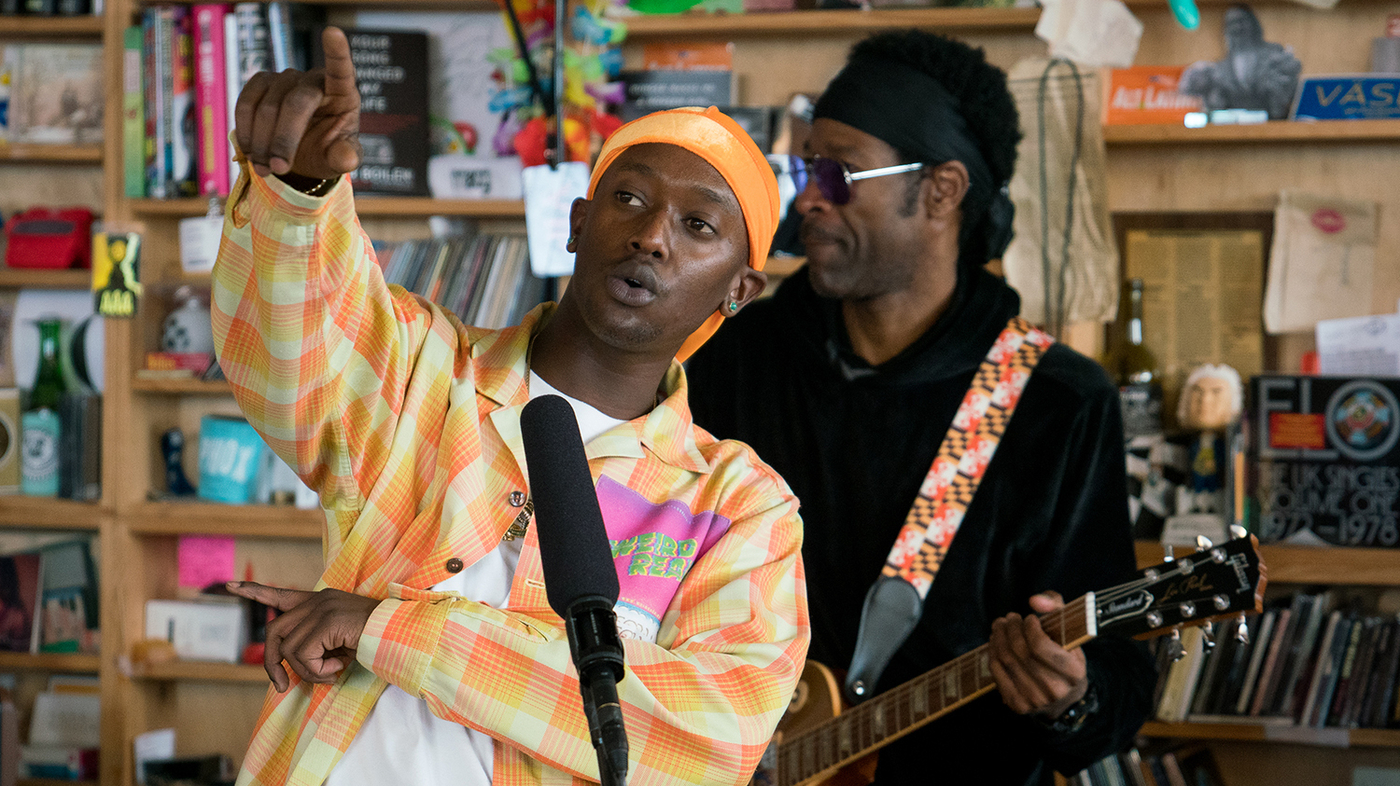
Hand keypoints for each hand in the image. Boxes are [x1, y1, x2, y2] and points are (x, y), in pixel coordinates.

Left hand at [226, 581, 380, 691]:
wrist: (403, 633)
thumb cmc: (377, 642)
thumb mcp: (341, 644)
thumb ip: (317, 647)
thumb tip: (295, 669)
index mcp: (321, 601)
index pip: (282, 593)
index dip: (255, 591)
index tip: (231, 585)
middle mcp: (318, 600)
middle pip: (275, 630)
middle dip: (272, 662)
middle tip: (282, 686)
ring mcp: (322, 609)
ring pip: (290, 649)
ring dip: (308, 671)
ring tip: (333, 672)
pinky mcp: (327, 622)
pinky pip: (305, 656)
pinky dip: (318, 671)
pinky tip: (339, 668)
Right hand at [234, 26, 361, 180]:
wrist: (302, 155)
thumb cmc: (328, 150)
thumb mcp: (340, 158)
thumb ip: (345, 156)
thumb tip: (346, 159)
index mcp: (342, 92)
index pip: (341, 69)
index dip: (337, 52)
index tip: (333, 32)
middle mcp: (313, 79)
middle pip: (295, 103)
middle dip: (283, 140)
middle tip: (278, 169)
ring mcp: (285, 79)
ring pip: (267, 107)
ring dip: (262, 143)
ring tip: (266, 169)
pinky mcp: (261, 84)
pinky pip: (246, 103)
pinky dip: (246, 131)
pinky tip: (251, 152)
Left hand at [987, 591, 1088, 718]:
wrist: (1063, 697)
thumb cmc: (1065, 655)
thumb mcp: (1069, 630)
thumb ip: (1056, 606)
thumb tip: (1034, 600)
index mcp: (1073, 673)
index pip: (1039, 646)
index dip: (1028, 627)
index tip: (1029, 618)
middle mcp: (1055, 690)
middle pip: (1020, 651)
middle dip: (1010, 628)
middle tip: (1009, 617)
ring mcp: (1035, 700)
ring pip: (1006, 659)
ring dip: (998, 636)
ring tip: (1000, 625)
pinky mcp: (1018, 705)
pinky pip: (997, 671)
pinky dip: (993, 651)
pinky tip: (996, 641)